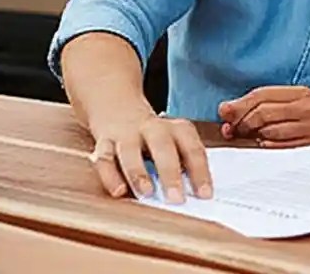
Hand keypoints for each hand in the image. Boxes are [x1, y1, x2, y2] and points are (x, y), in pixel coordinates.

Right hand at [86, 109, 211, 204]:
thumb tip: (197, 196)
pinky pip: (104, 159)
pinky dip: (110, 176)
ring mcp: (126, 135)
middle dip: (170, 172)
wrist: (119, 110)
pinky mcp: (104, 143)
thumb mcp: (175, 143)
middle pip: (162, 146)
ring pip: (130, 151)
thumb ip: (185, 165)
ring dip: (138, 173)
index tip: (205, 195)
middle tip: (176, 198)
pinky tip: (118, 192)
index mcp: (176, 129)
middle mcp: (152, 129)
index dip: (200, 172)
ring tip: (146, 193)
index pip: (192, 149)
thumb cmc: (155, 138)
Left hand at [217, 85, 309, 147]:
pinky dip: (266, 146)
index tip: (225, 113)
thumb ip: (260, 104)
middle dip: (243, 123)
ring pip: (270, 132)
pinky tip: (263, 144)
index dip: (239, 105)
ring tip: (250, 137)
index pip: (262, 95)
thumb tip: (226, 110)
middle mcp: (307, 107)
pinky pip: (280, 147)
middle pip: (263, 113)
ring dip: (253, 136)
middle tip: (234, 130)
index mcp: (299, 93)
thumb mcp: (291, 102)